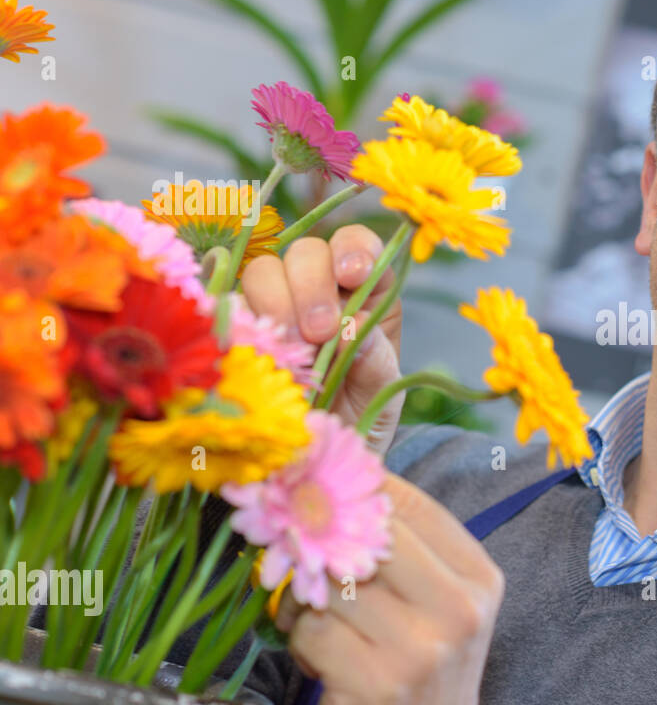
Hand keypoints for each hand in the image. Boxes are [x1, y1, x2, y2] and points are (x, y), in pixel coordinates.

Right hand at [242, 225, 403, 455]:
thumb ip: (377, 363)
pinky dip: (236, 320)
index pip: (356, 244)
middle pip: (304, 252)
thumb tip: (357, 328)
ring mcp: (274, 305)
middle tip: (320, 333)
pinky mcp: (238, 327)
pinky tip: (252, 347)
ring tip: (292, 350)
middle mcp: (319, 289)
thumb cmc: (362, 418)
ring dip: (276, 303)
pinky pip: (224, 305)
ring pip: (262, 271)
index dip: (352, 250)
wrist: (320, 460)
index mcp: (365, 292)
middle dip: (312, 286)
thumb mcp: (383, 396)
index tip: (353, 276)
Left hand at [273, 472, 504, 704]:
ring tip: (319, 620)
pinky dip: (301, 640)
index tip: (321, 482)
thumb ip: (406, 552)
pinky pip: (311, 630)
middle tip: (300, 547)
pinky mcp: (373, 684)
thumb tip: (336, 485)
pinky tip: (320, 658)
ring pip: (330, 582)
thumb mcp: (440, 607)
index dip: (358, 487)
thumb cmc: (423, 672)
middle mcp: (457, 610)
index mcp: (478, 579)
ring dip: (307, 598)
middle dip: (323, 538)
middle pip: (366, 535)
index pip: (411, 504)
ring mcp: (417, 649)